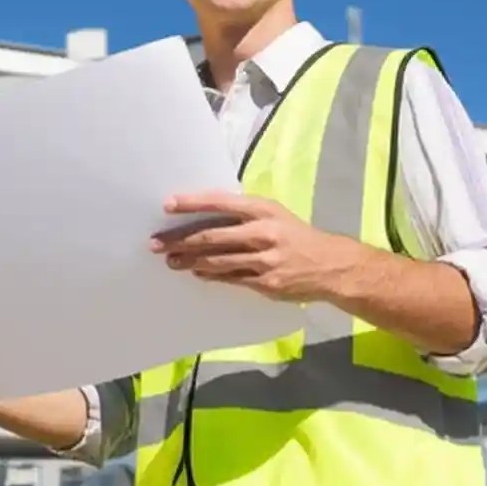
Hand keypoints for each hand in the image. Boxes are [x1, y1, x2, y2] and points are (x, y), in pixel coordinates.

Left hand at [150, 190, 358, 301]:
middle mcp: (262, 232)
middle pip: (211, 235)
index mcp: (263, 209)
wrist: (330, 264)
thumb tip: (205, 214)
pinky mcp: (265, 282)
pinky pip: (230, 278)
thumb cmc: (296, 235)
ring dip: (189, 260)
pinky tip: (196, 273)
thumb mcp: (274, 214)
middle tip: (156, 242)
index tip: (167, 204)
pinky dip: (210, 275)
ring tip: (170, 260)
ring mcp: (264, 259)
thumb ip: (244, 213)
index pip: (220, 202)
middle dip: (180, 239)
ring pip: (217, 260)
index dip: (192, 203)